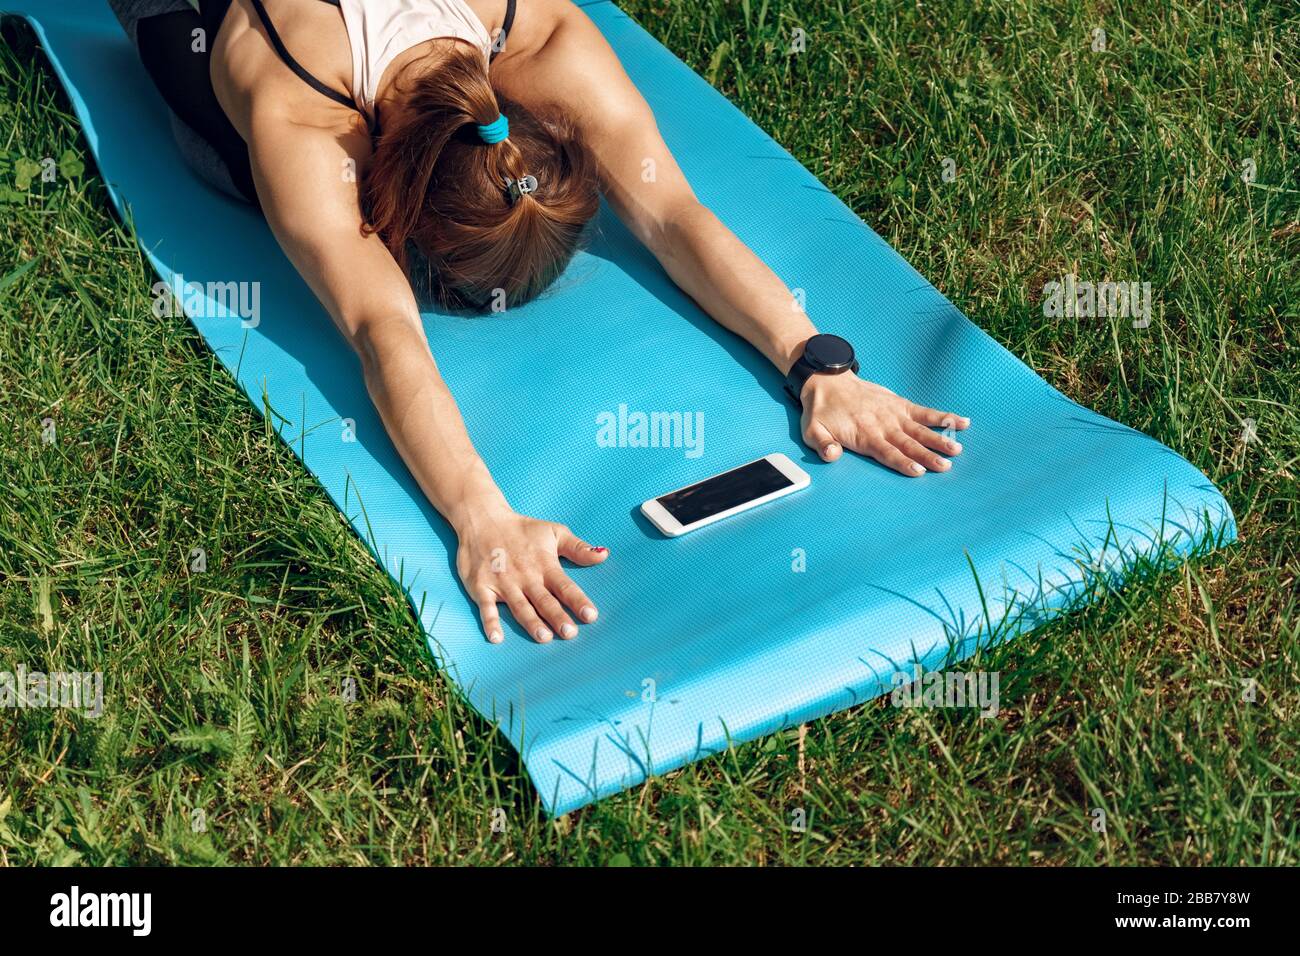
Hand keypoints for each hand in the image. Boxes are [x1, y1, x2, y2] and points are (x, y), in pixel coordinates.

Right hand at [454, 506, 608, 642]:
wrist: (482, 519)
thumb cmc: (522, 529)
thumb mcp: (554, 532)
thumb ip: (578, 548)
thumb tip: (604, 555)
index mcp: (544, 564)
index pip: (565, 586)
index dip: (578, 601)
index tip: (591, 616)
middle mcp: (525, 576)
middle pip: (544, 600)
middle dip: (557, 616)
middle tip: (570, 633)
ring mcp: (503, 582)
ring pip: (519, 606)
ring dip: (531, 622)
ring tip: (544, 637)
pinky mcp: (481, 587)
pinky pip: (486, 607)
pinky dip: (490, 622)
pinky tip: (496, 638)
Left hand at [799, 373, 969, 474]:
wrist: (828, 380)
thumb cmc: (822, 411)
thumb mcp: (812, 430)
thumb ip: (823, 444)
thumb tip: (831, 455)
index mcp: (864, 435)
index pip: (887, 452)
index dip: (903, 462)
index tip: (918, 471)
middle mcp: (883, 425)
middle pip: (908, 444)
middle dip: (927, 456)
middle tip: (945, 466)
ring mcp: (895, 414)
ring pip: (920, 429)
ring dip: (939, 439)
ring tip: (957, 448)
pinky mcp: (901, 404)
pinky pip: (925, 411)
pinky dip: (943, 416)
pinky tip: (962, 422)